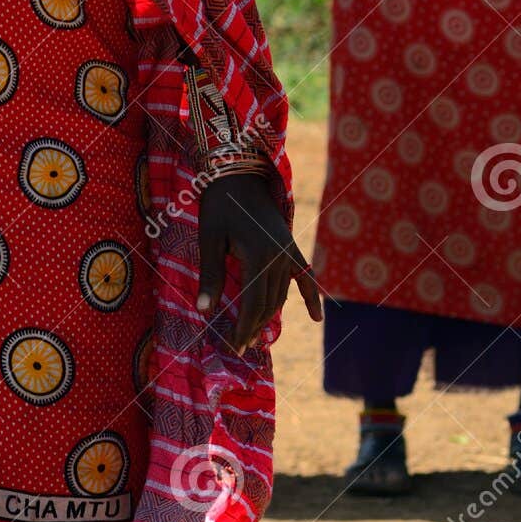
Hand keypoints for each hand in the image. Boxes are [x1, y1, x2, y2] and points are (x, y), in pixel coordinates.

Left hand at [197, 171, 321, 352]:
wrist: (239, 173)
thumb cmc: (219, 205)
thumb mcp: (209, 239)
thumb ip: (210, 276)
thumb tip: (203, 311)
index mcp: (259, 256)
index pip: (253, 305)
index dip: (242, 329)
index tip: (232, 348)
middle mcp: (279, 257)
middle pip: (268, 304)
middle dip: (253, 328)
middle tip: (237, 347)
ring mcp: (289, 252)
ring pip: (282, 295)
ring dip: (268, 316)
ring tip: (252, 335)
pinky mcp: (292, 246)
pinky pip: (305, 276)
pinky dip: (311, 297)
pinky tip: (317, 317)